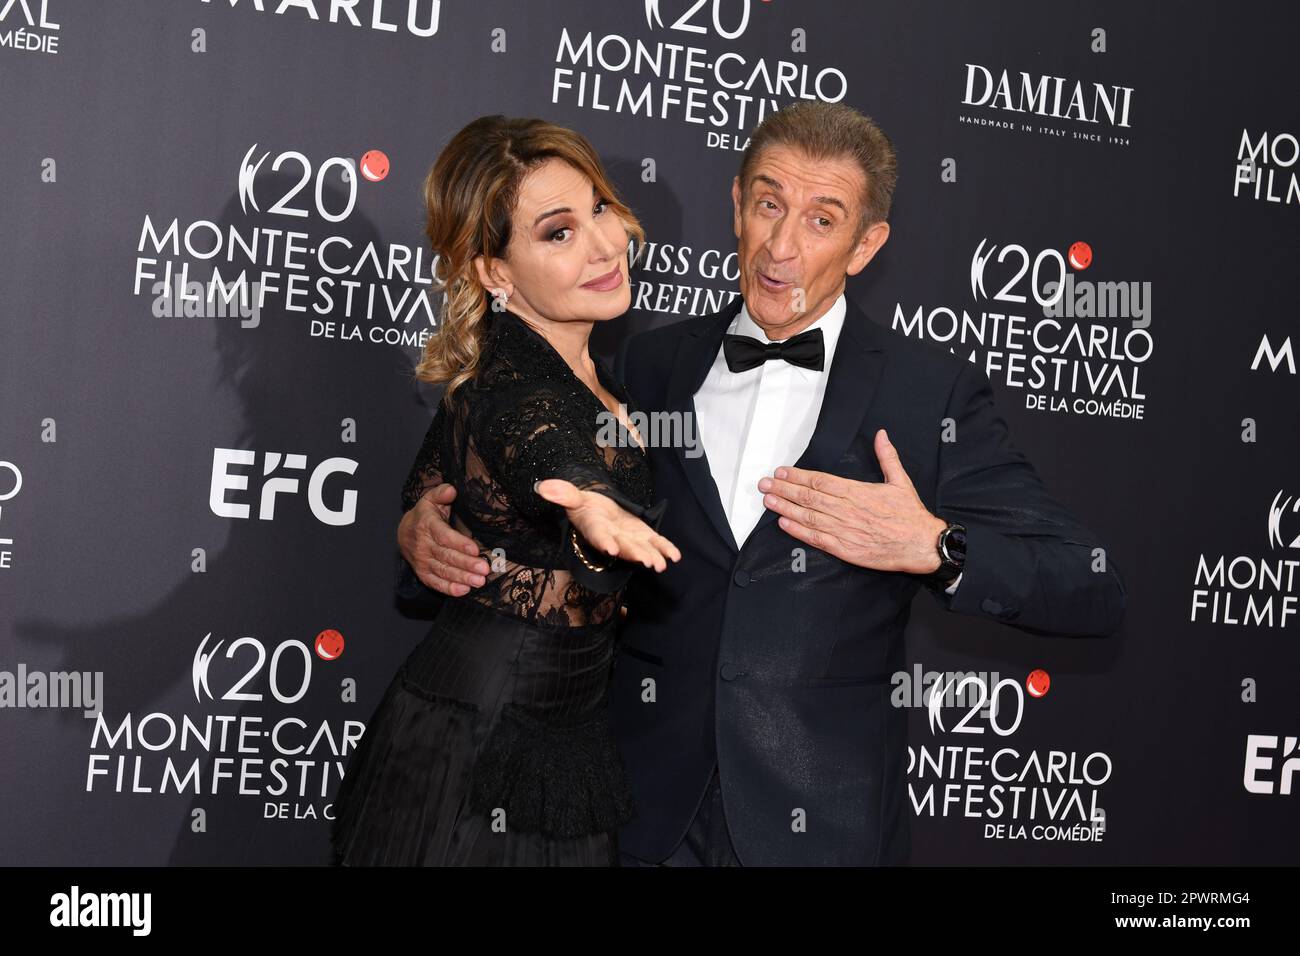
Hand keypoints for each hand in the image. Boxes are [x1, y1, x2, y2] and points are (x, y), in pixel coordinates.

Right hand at [398, 483, 488, 596]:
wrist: (404, 532)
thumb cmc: (425, 515)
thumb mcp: (430, 499)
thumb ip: (441, 493)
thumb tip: (451, 490)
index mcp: (427, 525)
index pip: (444, 536)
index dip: (459, 543)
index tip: (475, 549)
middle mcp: (423, 545)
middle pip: (446, 556)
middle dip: (466, 564)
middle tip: (484, 569)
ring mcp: (422, 561)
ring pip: (443, 571)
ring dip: (462, 578)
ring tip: (479, 581)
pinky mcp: (423, 574)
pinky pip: (436, 583)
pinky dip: (449, 589)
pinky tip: (464, 591)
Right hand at [535, 479, 681, 571]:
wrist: (600, 512)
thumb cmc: (585, 507)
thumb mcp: (574, 497)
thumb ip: (563, 494)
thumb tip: (542, 487)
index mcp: (594, 527)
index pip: (598, 535)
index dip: (603, 541)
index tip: (610, 548)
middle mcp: (612, 538)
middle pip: (623, 547)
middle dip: (635, 554)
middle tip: (647, 562)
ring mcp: (629, 539)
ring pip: (641, 549)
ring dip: (652, 557)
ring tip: (661, 564)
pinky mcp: (643, 536)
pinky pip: (656, 544)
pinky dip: (665, 549)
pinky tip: (675, 556)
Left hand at [757, 428, 946, 573]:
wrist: (921, 545)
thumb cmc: (910, 514)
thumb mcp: (901, 480)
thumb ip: (887, 456)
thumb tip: (880, 434)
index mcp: (858, 491)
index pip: (820, 481)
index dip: (798, 476)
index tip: (781, 472)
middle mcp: (847, 509)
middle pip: (809, 497)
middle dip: (784, 489)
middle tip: (764, 484)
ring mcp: (845, 530)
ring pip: (808, 517)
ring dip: (785, 508)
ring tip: (768, 500)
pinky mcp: (846, 549)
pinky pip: (817, 539)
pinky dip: (798, 531)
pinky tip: (783, 524)